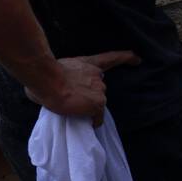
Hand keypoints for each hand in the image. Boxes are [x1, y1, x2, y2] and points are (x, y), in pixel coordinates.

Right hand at [25, 51, 139, 126]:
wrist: (48, 80)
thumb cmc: (44, 75)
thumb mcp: (57, 69)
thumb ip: (65, 76)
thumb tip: (59, 88)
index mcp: (88, 64)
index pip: (111, 58)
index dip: (126, 57)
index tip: (137, 59)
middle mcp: (98, 75)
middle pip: (98, 89)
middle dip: (89, 94)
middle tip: (74, 98)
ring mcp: (100, 90)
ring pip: (97, 102)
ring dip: (88, 106)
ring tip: (73, 108)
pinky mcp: (98, 104)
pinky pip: (98, 117)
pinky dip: (95, 121)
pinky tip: (88, 123)